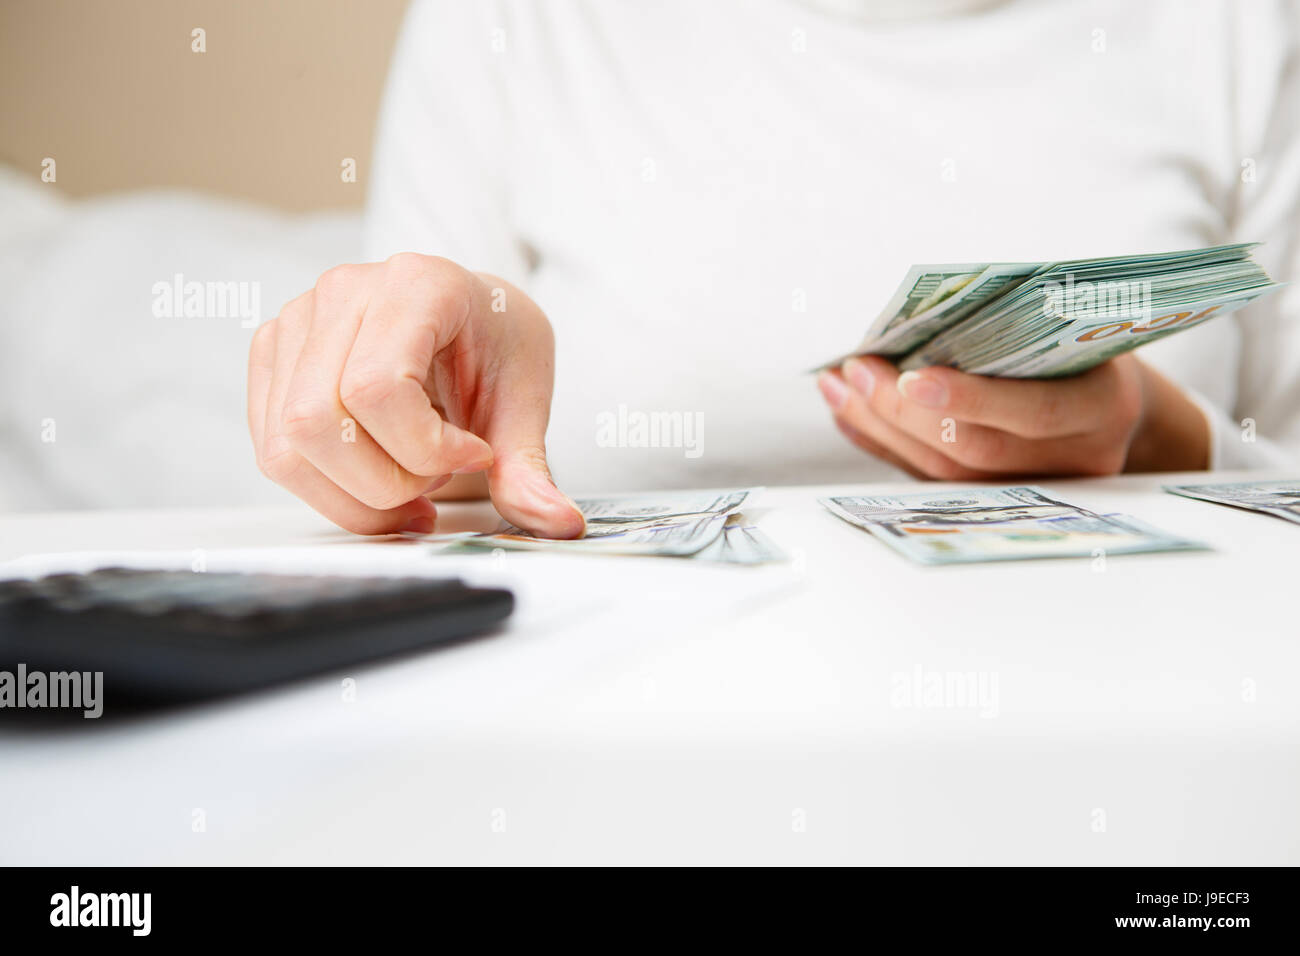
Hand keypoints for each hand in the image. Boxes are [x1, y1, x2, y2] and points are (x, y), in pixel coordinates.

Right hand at [248, 253, 584, 536]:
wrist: (470, 315)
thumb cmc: (495, 345)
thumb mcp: (525, 401)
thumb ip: (530, 467)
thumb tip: (559, 524)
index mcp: (417, 284)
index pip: (377, 388)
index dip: (424, 449)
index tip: (474, 456)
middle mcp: (345, 291)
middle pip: (318, 423)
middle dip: (383, 484)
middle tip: (436, 481)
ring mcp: (299, 320)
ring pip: (286, 446)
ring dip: (352, 494)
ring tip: (409, 485)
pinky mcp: (274, 357)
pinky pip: (274, 449)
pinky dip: (326, 488)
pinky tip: (376, 480)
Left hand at [816, 353, 1208, 478]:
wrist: (1111, 397)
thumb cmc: (1079, 340)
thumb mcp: (1067, 322)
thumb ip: (1010, 327)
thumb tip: (913, 322)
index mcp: (1102, 406)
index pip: (1036, 411)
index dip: (971, 399)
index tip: (912, 377)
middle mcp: (1074, 459)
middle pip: (977, 451)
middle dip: (905, 412)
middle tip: (856, 370)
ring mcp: (1034, 487)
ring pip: (946, 472)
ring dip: (880, 427)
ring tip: (839, 386)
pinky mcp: (995, 497)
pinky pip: (929, 477)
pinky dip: (884, 445)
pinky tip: (849, 413)